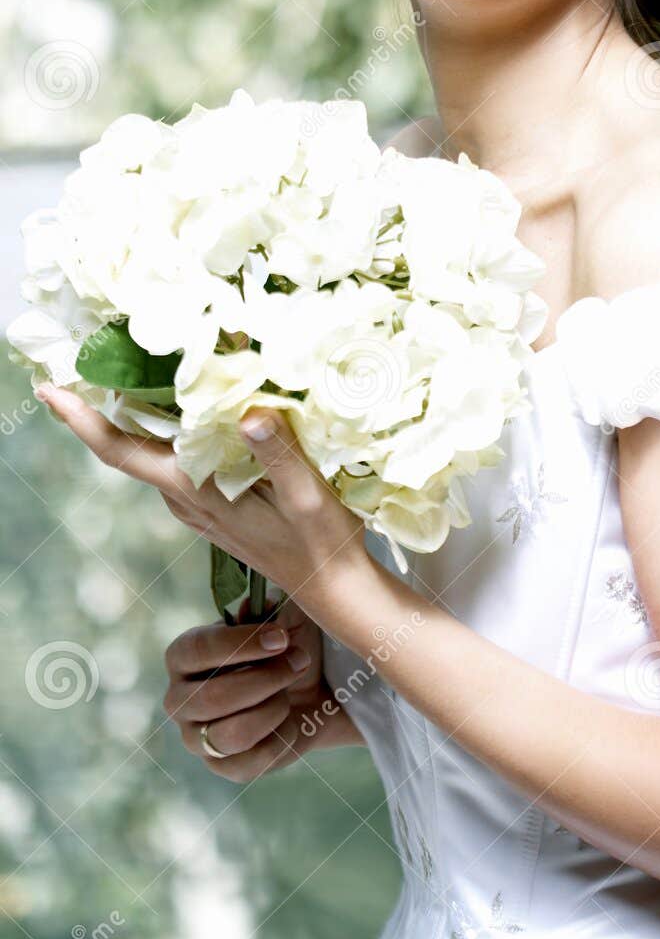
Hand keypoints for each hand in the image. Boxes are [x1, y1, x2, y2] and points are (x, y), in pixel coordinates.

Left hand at [34, 385, 368, 605]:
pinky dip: (172, 427)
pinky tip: (192, 404)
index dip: (81, 420)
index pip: (120, 451)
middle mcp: (183, 497)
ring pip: (153, 450)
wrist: (332, 589)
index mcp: (194, 490)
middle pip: (128, 444)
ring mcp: (195, 503)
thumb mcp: (308, 497)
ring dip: (141, 411)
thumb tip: (250, 413)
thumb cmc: (321, 544)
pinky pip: (177, 458)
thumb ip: (279, 455)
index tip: (49, 388)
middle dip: (103, 400)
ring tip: (138, 362)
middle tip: (92, 349)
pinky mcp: (212, 503)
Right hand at [163, 599, 348, 779]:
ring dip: (273, 709)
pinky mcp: (222, 767)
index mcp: (184, 655)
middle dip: (266, 679)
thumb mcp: (284, 617)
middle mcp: (179, 699)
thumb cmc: (287, 646)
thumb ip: (269, 608)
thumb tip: (253, 608)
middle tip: (299, 661)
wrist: (311, 690)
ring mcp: (196, 738)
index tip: (281, 638)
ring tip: (290, 692)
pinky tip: (290, 720)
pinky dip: (281, 738)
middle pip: (213, 698)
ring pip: (232, 734)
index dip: (240, 644)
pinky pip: (251, 761)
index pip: (196, 650)